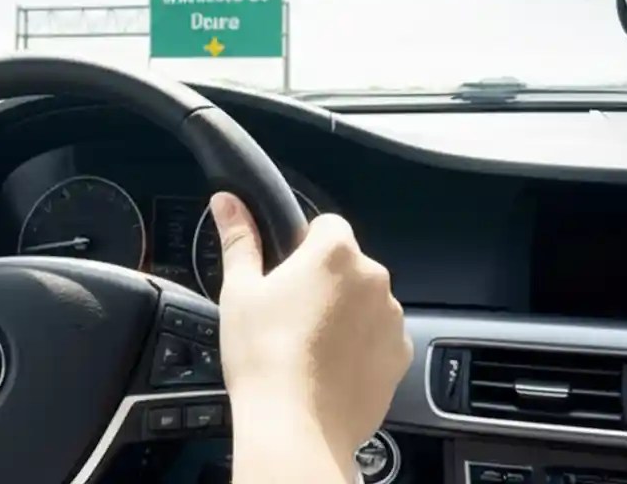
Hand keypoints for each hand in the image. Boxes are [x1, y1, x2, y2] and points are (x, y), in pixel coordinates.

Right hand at [212, 192, 411, 467]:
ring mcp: (391, 318)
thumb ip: (239, 239)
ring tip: (308, 346)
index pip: (326, 225)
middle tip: (290, 314)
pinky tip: (329, 367)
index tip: (285, 273)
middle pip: (347, 265)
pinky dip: (360, 347)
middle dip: (324, 283)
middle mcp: (373, 278)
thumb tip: (227, 202)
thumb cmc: (264, 356)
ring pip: (364, 302)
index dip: (303, 245)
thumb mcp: (240, 291)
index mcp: (334, 252)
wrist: (296, 425)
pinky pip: (379, 338)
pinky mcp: (399, 355)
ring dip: (344, 314)